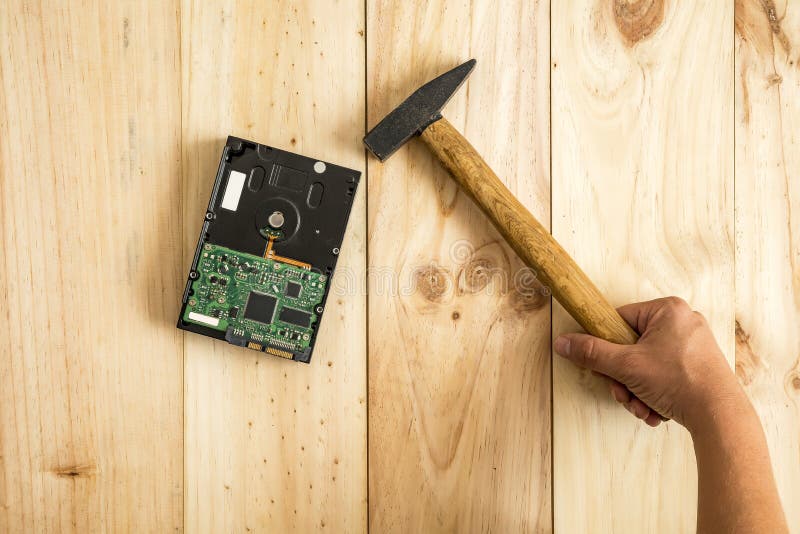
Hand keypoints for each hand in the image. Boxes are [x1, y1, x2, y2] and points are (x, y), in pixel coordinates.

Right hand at [554, 297, 743, 429]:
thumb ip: (592, 353)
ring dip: (637, 391)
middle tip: (624, 393)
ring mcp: (693, 345)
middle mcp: (683, 322)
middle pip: (631, 347)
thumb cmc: (680, 382)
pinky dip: (655, 394)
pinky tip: (657, 410)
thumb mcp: (626, 366)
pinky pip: (664, 375)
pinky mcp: (698, 366)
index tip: (604, 365)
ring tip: (643, 407)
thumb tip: (563, 342)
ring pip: (646, 365)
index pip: (620, 320)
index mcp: (667, 310)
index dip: (607, 346)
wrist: (720, 416)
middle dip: (624, 379)